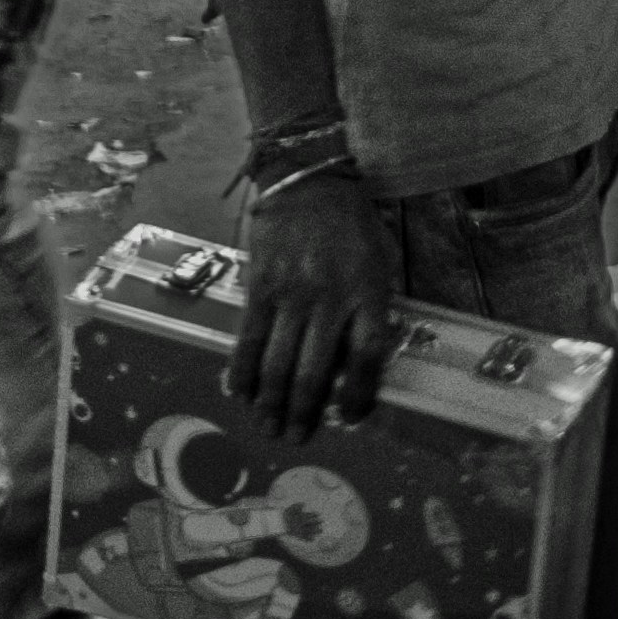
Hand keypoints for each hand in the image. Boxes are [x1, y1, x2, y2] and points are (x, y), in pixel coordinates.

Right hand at [228, 174, 399, 438]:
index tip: (350, 419)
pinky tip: (239, 392)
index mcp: (368, 291)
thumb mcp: (378, 260)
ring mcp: (291, 293)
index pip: (367, 356)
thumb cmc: (352, 223)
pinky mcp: (259, 286)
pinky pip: (247, 338)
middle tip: (294, 439)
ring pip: (277, 362)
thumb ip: (369, 308)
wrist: (309, 179)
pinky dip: (242, 370)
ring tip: (266, 427)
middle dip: (303, 411)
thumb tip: (354, 364)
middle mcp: (330, 298)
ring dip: (271, 402)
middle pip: (314, 370)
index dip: (359, 394)